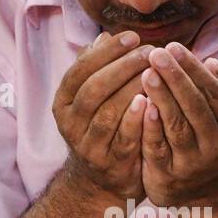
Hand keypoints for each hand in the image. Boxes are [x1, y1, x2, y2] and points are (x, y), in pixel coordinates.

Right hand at [53, 30, 153, 200]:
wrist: (102, 180)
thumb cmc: (102, 128)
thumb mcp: (92, 99)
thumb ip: (96, 70)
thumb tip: (104, 36)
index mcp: (63, 102)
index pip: (80, 70)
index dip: (106, 52)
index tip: (133, 36)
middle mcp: (70, 124)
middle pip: (93, 89)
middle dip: (122, 67)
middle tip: (150, 51)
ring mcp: (88, 146)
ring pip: (107, 113)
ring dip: (131, 89)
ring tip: (154, 71)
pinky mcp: (110, 164)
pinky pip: (123, 139)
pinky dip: (135, 120)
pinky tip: (150, 101)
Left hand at [140, 43, 217, 206]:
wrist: (208, 193)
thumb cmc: (211, 142)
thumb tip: (211, 61)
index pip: (215, 92)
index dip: (194, 69)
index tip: (174, 46)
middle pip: (196, 106)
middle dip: (176, 78)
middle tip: (156, 53)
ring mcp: (194, 163)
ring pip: (177, 126)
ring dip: (162, 97)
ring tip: (147, 72)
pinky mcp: (170, 176)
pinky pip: (159, 147)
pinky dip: (151, 126)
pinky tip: (142, 105)